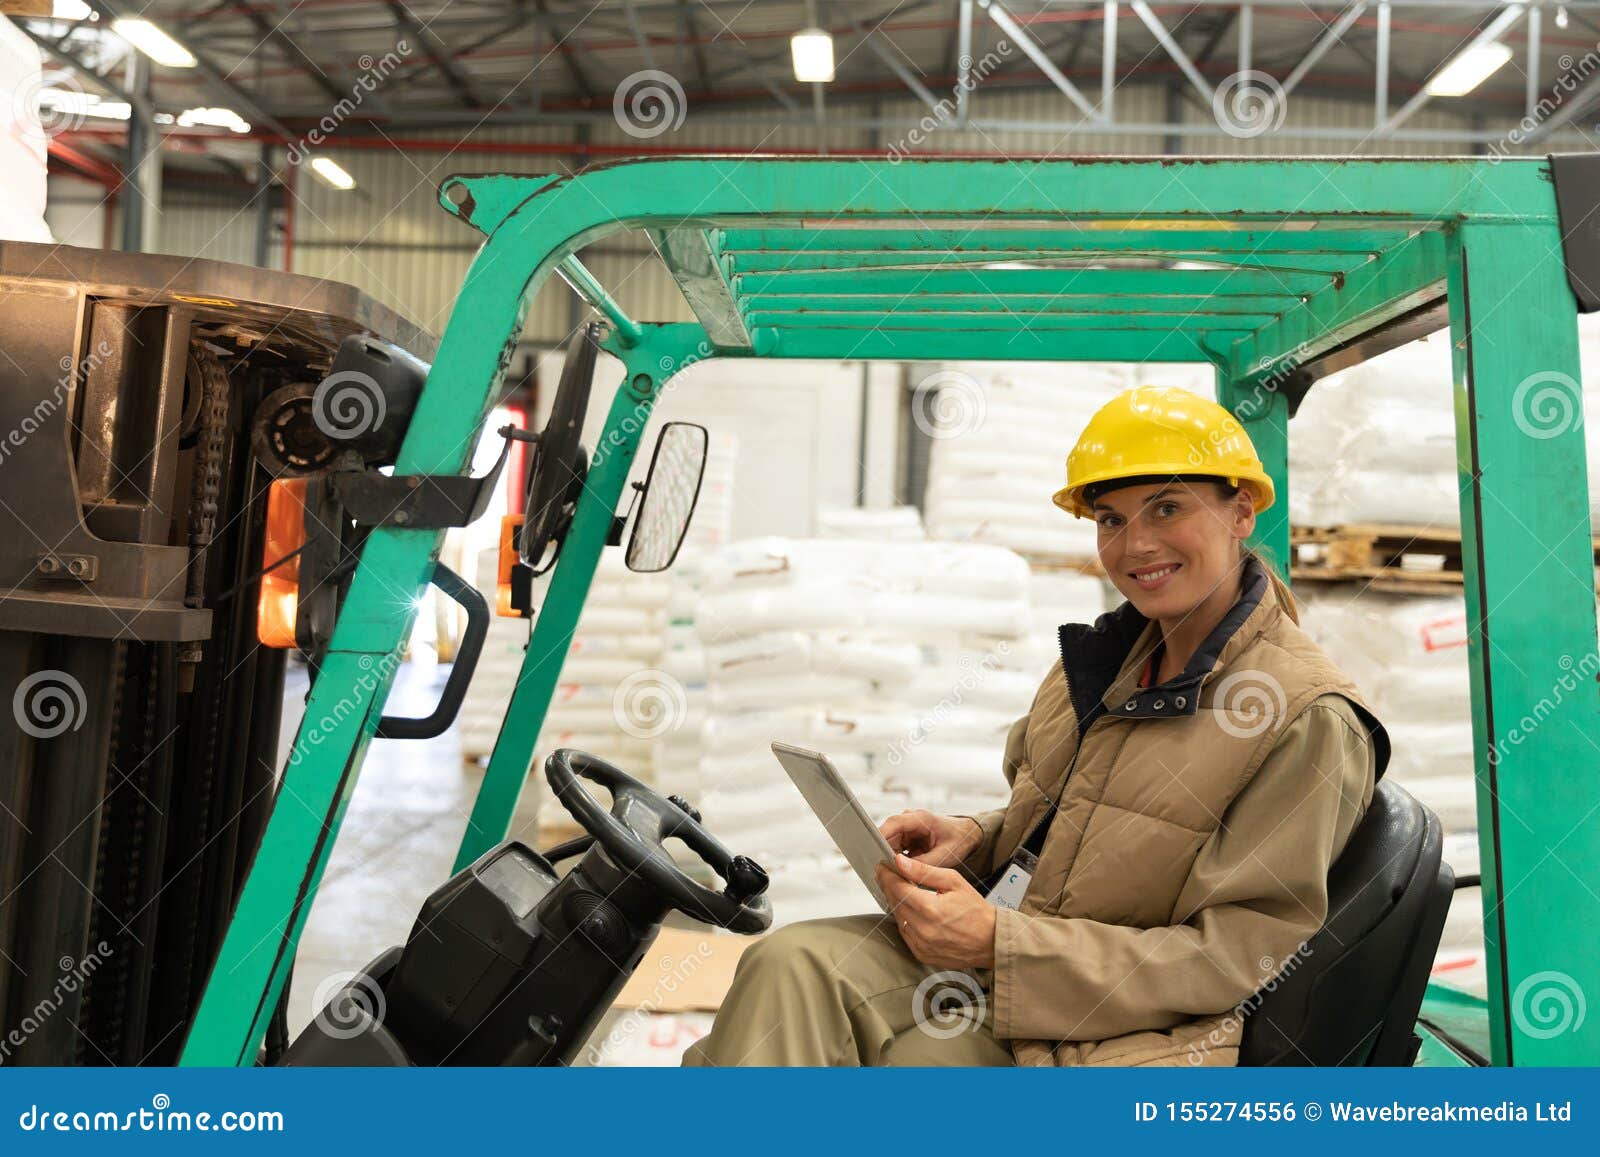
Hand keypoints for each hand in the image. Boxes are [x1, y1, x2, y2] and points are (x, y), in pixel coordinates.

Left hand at [874, 854, 996, 969]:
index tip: (882, 867)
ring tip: (903, 891)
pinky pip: (904, 933)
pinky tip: (912, 911)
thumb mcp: (954, 882)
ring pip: (897, 918)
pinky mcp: (921, 954)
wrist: (991, 941)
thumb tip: (901, 863)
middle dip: (890, 887)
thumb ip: (924, 871)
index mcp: (930, 909)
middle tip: (889, 875)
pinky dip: (905, 920)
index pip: (897, 888)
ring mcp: (921, 945)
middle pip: (894, 903)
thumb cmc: (977, 912)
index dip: (887, 876)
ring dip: (897, 904)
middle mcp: (922, 930)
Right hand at [879, 810, 982, 868]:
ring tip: (901, 872)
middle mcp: (911, 820)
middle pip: (888, 836)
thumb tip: (903, 870)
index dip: (881, 835)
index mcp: (921, 818)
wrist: (968, 836)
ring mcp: (908, 828)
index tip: (872, 850)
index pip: (894, 823)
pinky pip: (895, 849)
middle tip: (888, 872)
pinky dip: (898, 860)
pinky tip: (905, 870)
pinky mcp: (907, 837)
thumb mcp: (944, 855)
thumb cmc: (959, 840)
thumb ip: (923, 863)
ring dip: (893, 859)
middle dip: (887, 853)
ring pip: (890, 844)